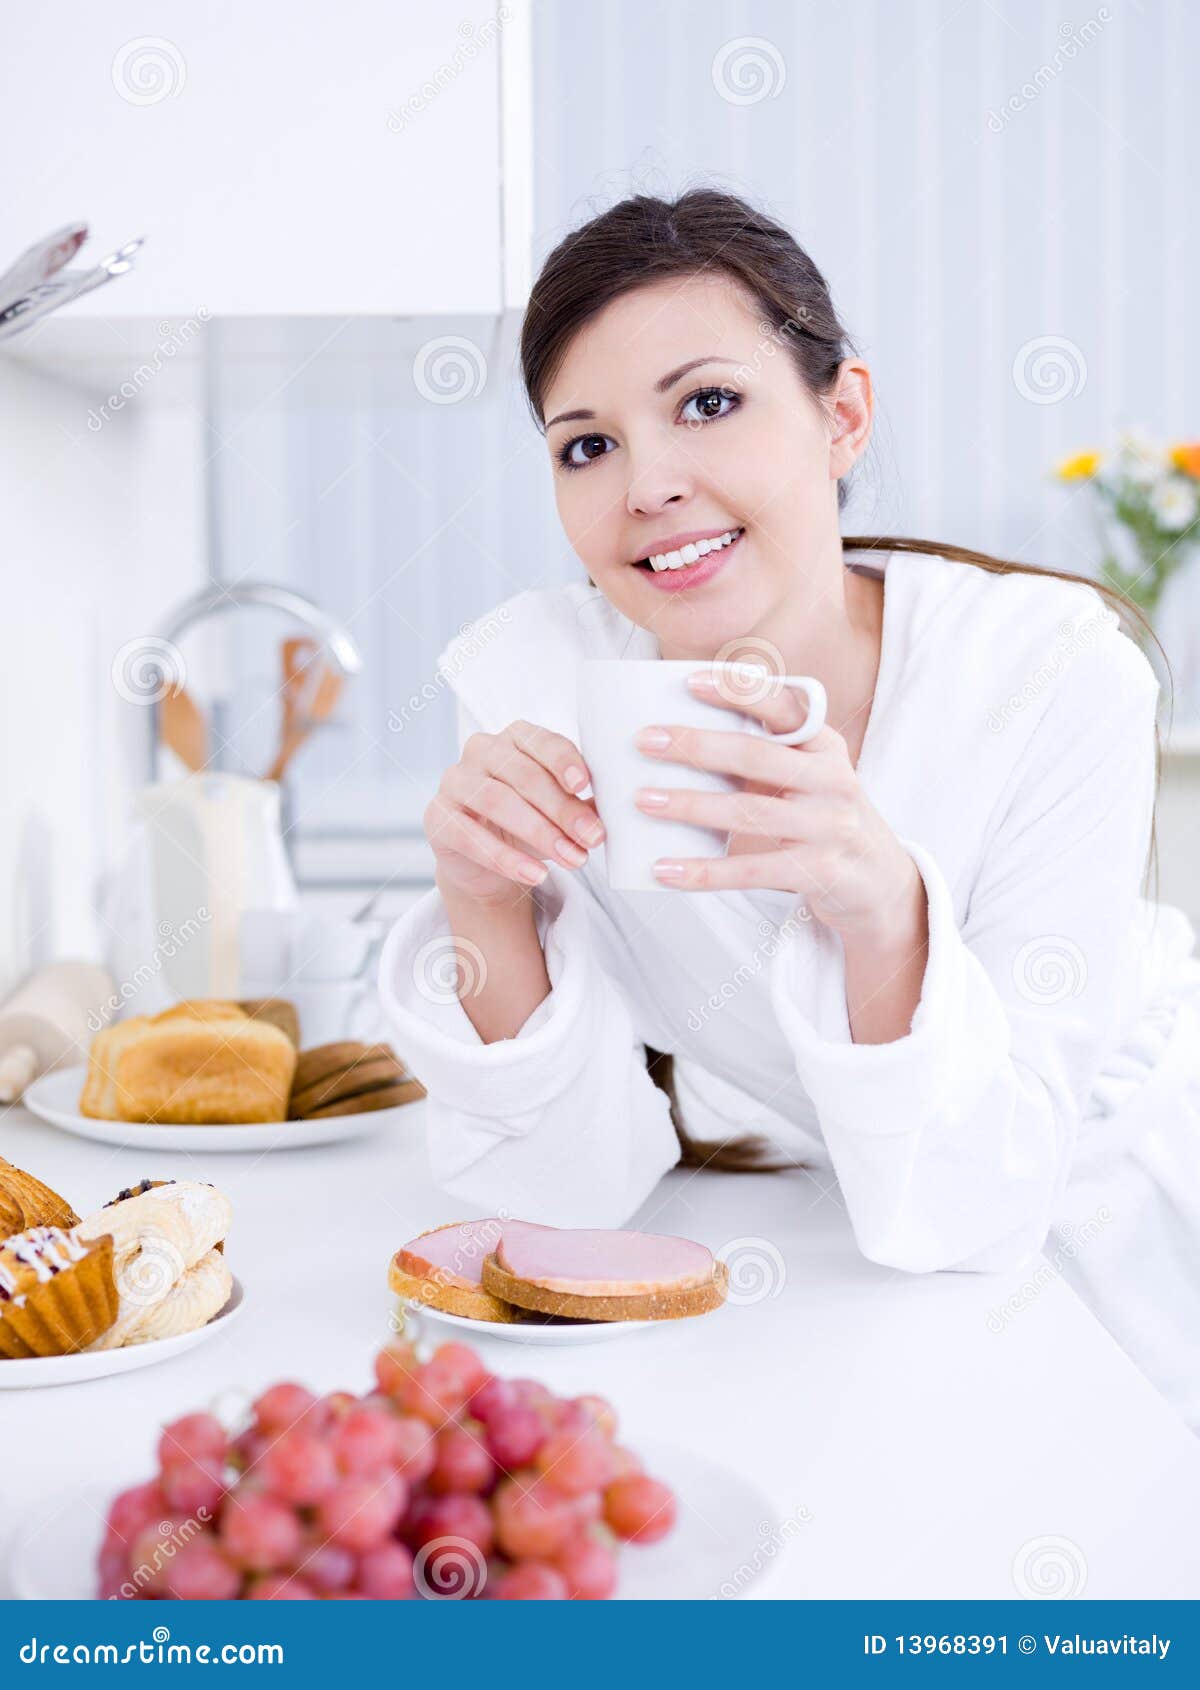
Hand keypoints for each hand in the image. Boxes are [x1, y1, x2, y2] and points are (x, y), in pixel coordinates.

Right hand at [424, 720, 604, 905]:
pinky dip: (507, 859)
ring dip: (539, 833)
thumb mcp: (558, 812)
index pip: (540, 740)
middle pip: (523, 774)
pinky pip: (471, 836)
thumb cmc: (527, 823)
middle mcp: (480, 751)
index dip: (563, 760)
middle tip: (592, 837)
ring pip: (497, 800)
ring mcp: (454, 781)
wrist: (485, 861)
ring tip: (572, 859)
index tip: (585, 784)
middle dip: (561, 809)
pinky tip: (536, 874)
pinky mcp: (437, 816)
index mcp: (515, 738)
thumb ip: (581, 805)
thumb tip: (612, 810)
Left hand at [631, 671, 918, 937]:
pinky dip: (704, 871)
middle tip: (646, 741)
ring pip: (750, 812)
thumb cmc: (824, 817)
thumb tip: (682, 736)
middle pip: (757, 756)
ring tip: (643, 800)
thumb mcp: (810, 776)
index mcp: (826, 747)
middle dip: (697, 746)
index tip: (690, 682)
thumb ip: (765, 754)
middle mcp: (832, 781)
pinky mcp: (819, 872)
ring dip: (691, 805)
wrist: (880, 881)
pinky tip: (664, 868)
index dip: (740, 692)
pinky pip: (751, 871)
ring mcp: (829, 827)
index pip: (784, 708)